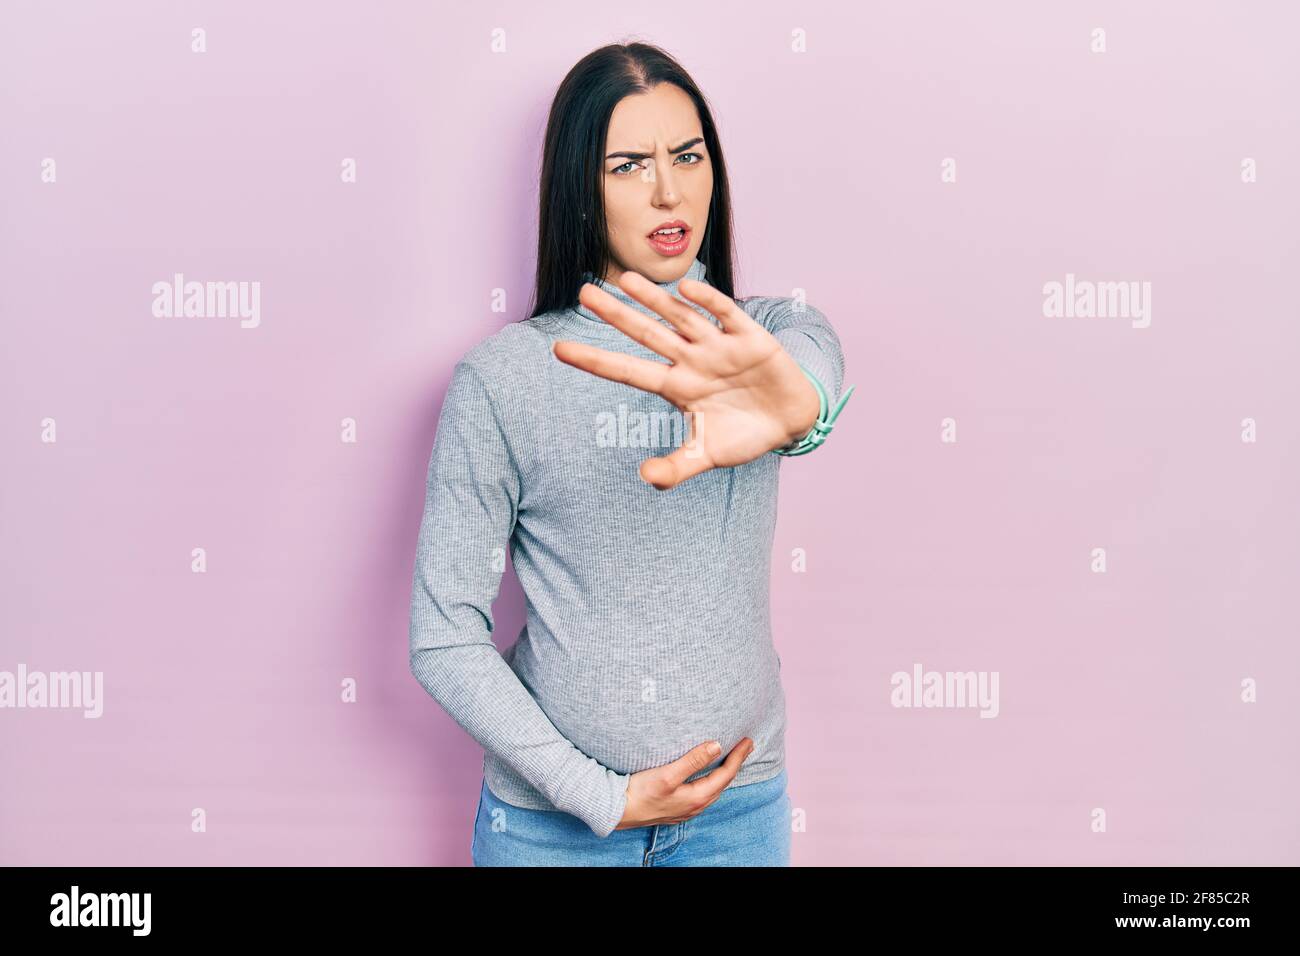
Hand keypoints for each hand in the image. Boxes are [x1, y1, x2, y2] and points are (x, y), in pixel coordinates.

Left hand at [551, 272, 819, 489]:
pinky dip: (708, 301)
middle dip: (616, 314)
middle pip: (646, 334)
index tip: (559, 349)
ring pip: (679, 317)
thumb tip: (646, 479)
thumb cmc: (743, 435)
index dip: (595, 360)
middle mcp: (691, 360)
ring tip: (627, 280)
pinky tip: (686, 288)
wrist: (790, 421)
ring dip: (655, 299)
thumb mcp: (707, 455)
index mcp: (676, 386)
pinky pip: (725, 314)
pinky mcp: (749, 337)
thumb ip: (676, 469)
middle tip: (583, 292)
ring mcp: (718, 346)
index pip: (627, 371)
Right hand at [613, 737, 755, 829]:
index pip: (725, 774)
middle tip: (746, 746)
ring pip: (714, 789)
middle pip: (723, 782)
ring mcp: (687, 809)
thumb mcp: (668, 774)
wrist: (618, 810)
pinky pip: (704, 793)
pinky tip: (708, 776)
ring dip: (725, 773)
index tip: (748, 741)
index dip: (738, 756)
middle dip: (735, 764)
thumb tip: (717, 746)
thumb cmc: (641, 792)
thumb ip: (693, 760)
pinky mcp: (678, 808)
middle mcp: (696, 806)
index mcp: (697, 797)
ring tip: (731, 759)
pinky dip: (712, 781)